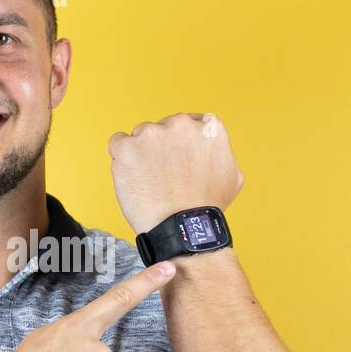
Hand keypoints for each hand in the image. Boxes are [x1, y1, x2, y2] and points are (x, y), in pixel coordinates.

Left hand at [108, 112, 242, 233]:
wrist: (183, 228)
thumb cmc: (206, 206)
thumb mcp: (232, 175)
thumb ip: (220, 151)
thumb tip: (209, 145)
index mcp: (208, 127)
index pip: (190, 123)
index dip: (182, 143)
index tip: (178, 159)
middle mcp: (180, 124)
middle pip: (163, 127)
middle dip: (161, 147)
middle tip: (163, 175)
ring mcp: (152, 134)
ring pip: (140, 135)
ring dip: (141, 152)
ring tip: (149, 180)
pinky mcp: (127, 147)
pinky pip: (117, 142)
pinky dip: (121, 157)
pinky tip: (131, 175)